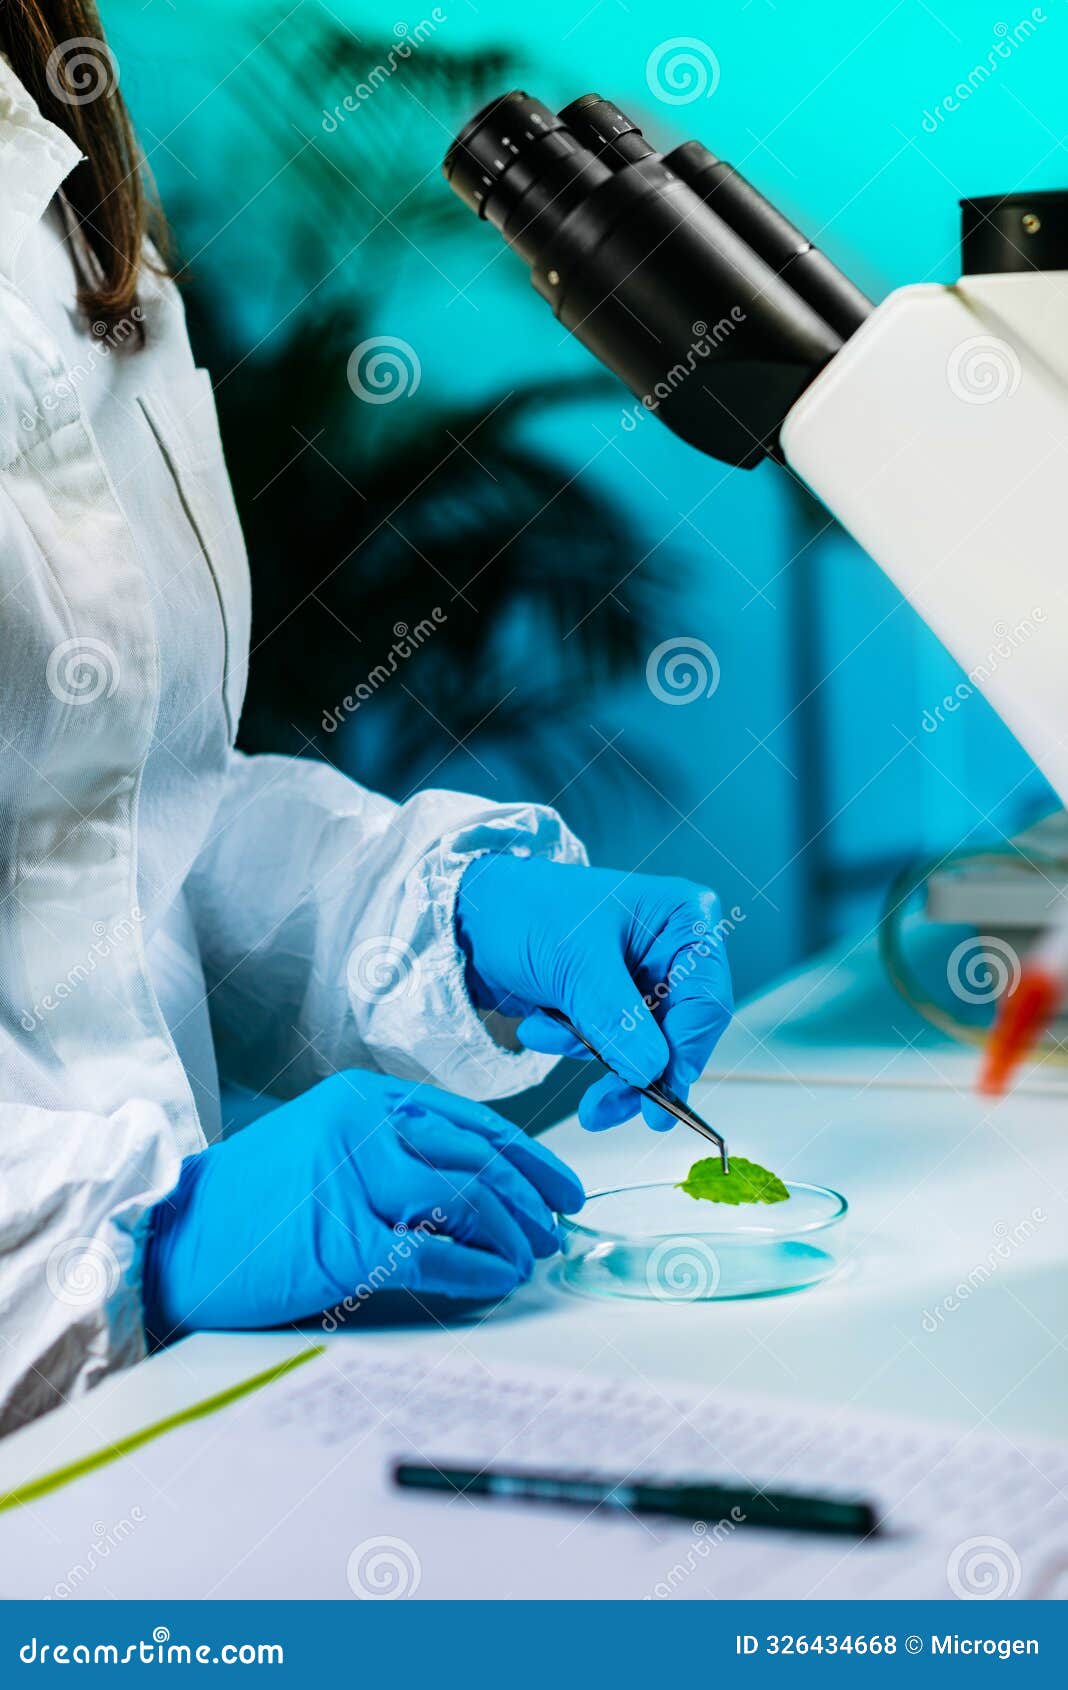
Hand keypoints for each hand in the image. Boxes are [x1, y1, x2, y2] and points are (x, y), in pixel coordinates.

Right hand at [142, 1070, 584, 1340]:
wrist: (172, 1239)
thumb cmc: (251, 1203)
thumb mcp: (324, 1146)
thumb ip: (393, 1151)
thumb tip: (481, 1189)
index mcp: (363, 1097)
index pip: (471, 1122)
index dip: (527, 1157)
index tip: (561, 1187)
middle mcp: (363, 1125)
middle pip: (478, 1157)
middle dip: (530, 1198)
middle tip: (557, 1229)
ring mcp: (352, 1178)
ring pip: (467, 1198)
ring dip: (512, 1233)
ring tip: (531, 1258)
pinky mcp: (343, 1239)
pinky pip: (435, 1252)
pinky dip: (477, 1269)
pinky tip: (499, 1281)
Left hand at [456, 857, 732, 1130]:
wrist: (474, 917)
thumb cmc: (527, 909)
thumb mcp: (575, 963)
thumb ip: (617, 1018)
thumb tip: (652, 1070)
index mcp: (684, 920)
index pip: (706, 998)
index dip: (688, 1049)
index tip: (666, 1089)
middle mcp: (674, 951)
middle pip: (679, 1032)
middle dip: (636, 1069)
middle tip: (607, 1108)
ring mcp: (646, 980)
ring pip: (647, 1048)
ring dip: (597, 1057)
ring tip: (546, 1039)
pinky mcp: (618, 1004)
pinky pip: (614, 1046)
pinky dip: (577, 1047)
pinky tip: (540, 1027)